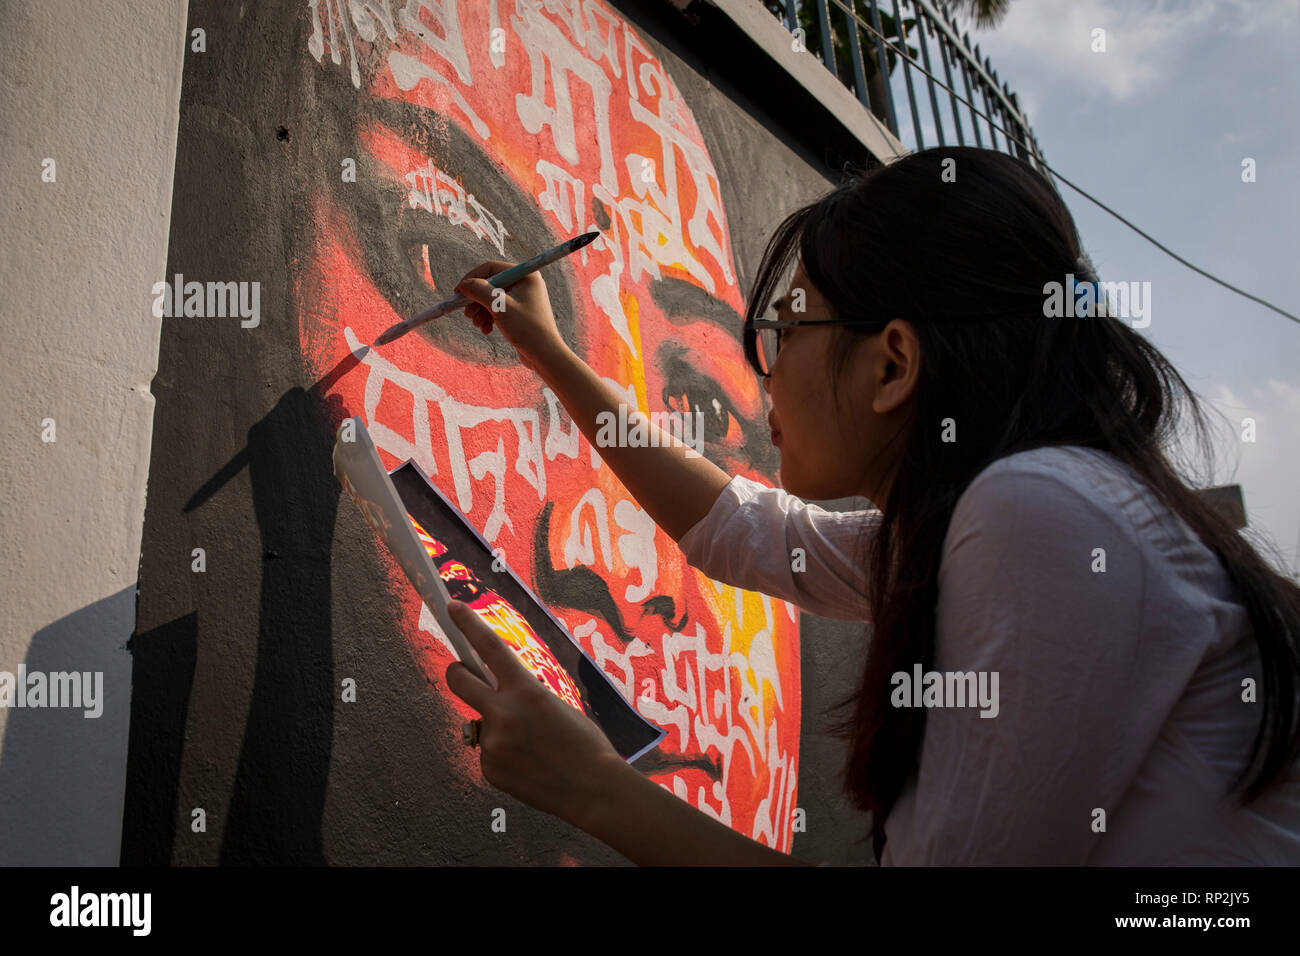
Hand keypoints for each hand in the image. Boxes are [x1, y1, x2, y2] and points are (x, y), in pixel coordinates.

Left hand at [443, 599, 623, 828]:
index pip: (490, 647)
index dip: (468, 623)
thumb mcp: (556, 706)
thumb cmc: (585, 745)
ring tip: (530, 746)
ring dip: (496, 727)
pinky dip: (504, 756)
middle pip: (458, 681)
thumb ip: (522, 696)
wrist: (594, 790)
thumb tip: (497, 694)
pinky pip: (488, 754)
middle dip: (457, 673)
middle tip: (462, 673)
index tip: (452, 607)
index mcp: (526, 690)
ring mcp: (493, 743)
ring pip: (480, 723)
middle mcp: (503, 713)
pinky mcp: (489, 770)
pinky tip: (528, 765)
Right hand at [454, 260, 568, 375]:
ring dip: (480, 310)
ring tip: (477, 324)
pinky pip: (498, 308)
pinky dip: (489, 317)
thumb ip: (480, 292)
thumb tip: (464, 284)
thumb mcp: (500, 308)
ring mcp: (522, 297)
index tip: (458, 292)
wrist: (545, 355)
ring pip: (492, 298)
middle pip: (490, 284)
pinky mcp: (519, 311)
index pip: (492, 268)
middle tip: (467, 314)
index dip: (473, 278)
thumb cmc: (527, 329)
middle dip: (476, 299)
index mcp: (526, 275)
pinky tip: (486, 330)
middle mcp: (525, 282)